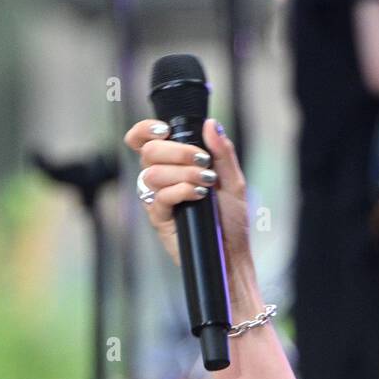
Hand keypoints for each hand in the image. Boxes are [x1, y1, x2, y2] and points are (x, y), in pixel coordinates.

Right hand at [123, 116, 255, 302]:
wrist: (231, 254)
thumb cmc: (231, 220)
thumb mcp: (233, 181)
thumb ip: (223, 152)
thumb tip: (212, 124)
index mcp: (174, 164)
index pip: (145, 139)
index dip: (146, 129)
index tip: (166, 129)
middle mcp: (161, 178)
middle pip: (148, 151)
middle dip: (178, 152)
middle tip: (203, 162)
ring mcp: (157, 198)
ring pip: (151, 173)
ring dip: (182, 173)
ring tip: (206, 184)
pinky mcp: (158, 218)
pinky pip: (158, 197)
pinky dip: (180, 191)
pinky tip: (198, 196)